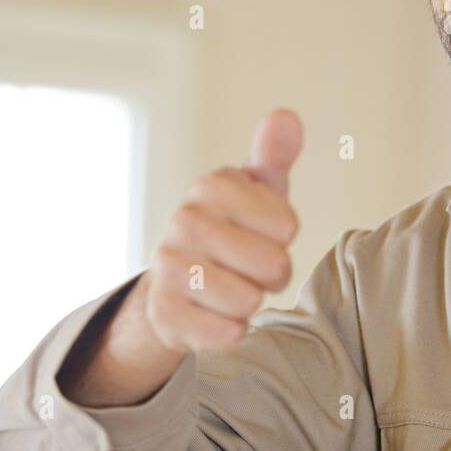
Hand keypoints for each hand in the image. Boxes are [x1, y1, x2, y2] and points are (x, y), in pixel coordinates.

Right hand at [144, 108, 303, 354]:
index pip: (287, 226)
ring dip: (252, 301)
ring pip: (249, 301)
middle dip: (274, 273)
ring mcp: (168, 267)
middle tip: (252, 265)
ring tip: (234, 285)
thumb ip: (275, 153)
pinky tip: (216, 314)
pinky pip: (227, 334)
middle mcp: (185, 221)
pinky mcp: (164, 314)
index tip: (263, 230)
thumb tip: (285, 116)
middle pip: (274, 265)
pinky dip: (232, 331)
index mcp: (212, 185)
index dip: (284, 236)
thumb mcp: (258, 187)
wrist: (181, 279)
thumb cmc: (235, 225)